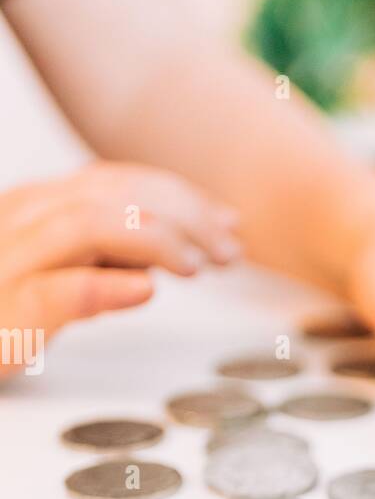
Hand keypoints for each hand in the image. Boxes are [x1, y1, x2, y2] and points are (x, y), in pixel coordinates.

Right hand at [0, 162, 239, 377]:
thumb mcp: (58, 274)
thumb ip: (109, 254)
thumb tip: (185, 245)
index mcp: (34, 208)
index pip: (115, 182)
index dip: (179, 196)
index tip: (227, 223)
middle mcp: (19, 223)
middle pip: (110, 195)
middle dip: (181, 215)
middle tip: (229, 248)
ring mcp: (7, 265)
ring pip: (85, 226)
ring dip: (154, 240)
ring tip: (196, 267)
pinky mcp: (2, 317)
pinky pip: (55, 291)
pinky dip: (103, 287)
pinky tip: (143, 291)